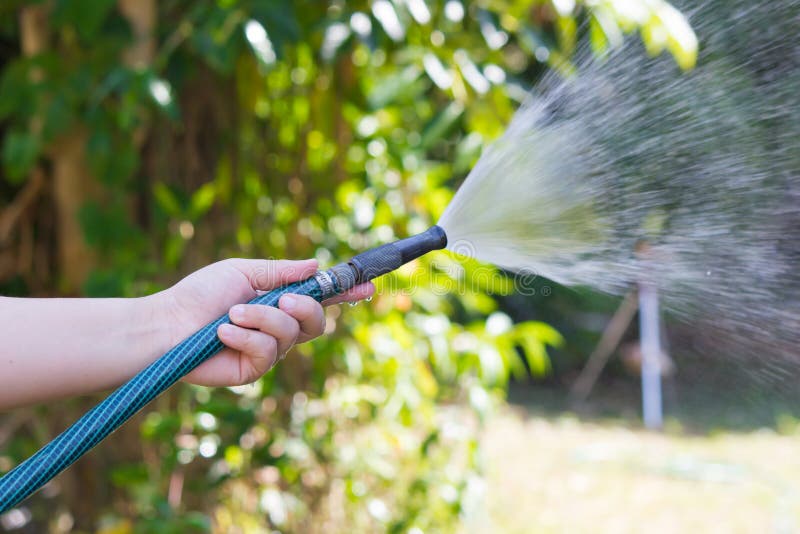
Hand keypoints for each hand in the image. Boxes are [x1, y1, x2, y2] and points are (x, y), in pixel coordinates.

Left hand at [160, 258, 373, 386]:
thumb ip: (281, 271)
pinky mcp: (253, 371)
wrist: (166, 324)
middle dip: (305, 308)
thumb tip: (316, 265)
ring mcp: (268, 351)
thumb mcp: (243, 271)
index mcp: (280, 302)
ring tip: (231, 314)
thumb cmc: (200, 295)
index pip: (321, 299)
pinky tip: (222, 333)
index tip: (368, 285)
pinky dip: (245, 336)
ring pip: (291, 334)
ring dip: (262, 318)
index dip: (346, 293)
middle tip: (283, 299)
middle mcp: (279, 328)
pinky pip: (267, 352)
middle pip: (317, 322)